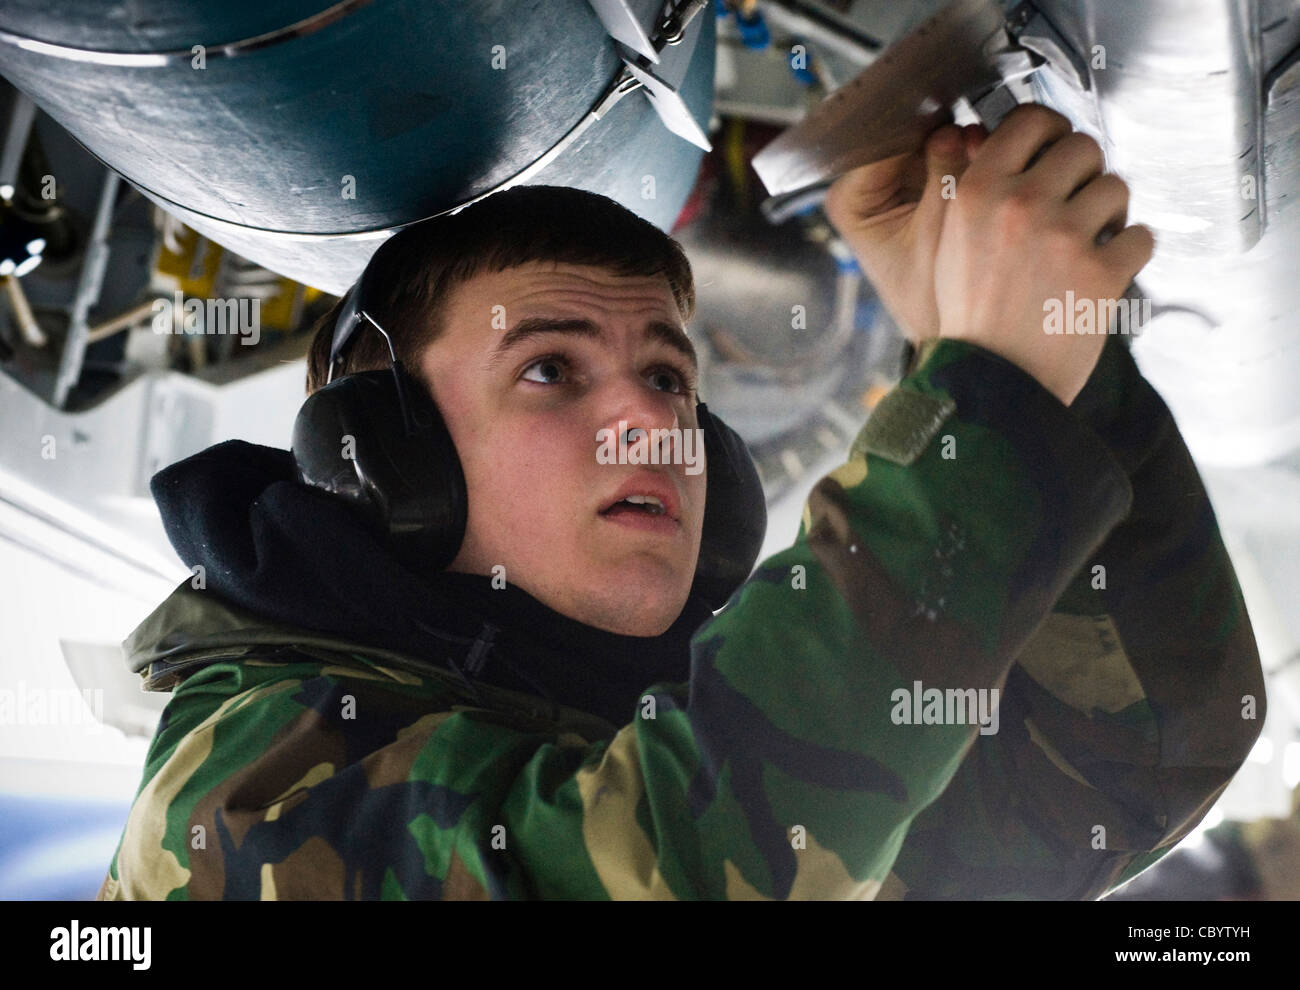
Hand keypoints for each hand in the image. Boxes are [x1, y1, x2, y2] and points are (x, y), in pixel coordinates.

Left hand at [824, 122, 984, 341]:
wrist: (949, 327)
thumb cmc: (931, 299)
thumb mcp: (940, 234)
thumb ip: (947, 178)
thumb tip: (959, 130)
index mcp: (849, 199)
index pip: (880, 141)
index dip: (917, 126)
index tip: (949, 120)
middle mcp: (864, 185)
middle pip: (903, 135)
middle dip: (942, 131)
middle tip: (976, 135)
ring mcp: (893, 180)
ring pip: (928, 139)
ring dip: (959, 139)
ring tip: (985, 148)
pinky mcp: (921, 182)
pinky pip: (945, 152)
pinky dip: (967, 153)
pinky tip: (988, 155)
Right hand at [932, 104, 1155, 405]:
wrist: (988, 383)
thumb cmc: (967, 317)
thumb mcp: (946, 243)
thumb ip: (972, 187)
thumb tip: (989, 136)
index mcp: (979, 192)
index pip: (1032, 120)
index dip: (1052, 130)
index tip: (1056, 148)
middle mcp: (1022, 206)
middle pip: (1083, 147)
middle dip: (1085, 173)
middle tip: (1076, 204)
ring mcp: (1065, 239)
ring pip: (1117, 188)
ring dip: (1111, 212)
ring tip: (1091, 241)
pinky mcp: (1103, 274)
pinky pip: (1141, 237)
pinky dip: (1131, 252)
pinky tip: (1107, 270)